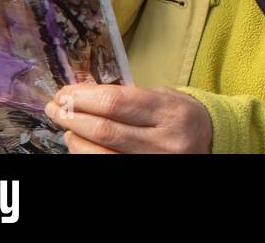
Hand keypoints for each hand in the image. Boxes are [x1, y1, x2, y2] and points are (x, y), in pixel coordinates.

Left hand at [45, 84, 210, 153]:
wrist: (209, 139)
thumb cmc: (181, 114)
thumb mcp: (163, 96)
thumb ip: (128, 97)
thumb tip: (83, 94)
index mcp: (169, 111)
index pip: (115, 102)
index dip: (83, 97)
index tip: (65, 92)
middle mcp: (163, 141)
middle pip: (104, 129)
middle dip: (72, 117)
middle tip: (55, 107)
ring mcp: (154, 162)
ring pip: (99, 154)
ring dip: (75, 139)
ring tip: (67, 126)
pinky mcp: (144, 172)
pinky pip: (105, 166)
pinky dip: (85, 154)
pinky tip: (79, 143)